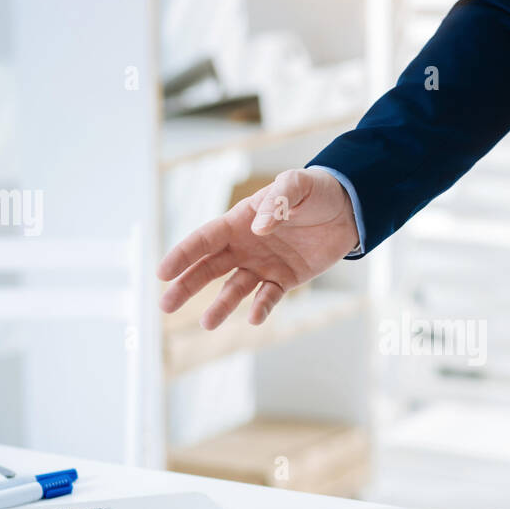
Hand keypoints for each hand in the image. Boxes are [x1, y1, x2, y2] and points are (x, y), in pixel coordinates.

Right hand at [157, 168, 358, 328]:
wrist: (347, 209)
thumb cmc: (314, 190)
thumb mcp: (296, 185)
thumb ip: (276, 202)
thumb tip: (258, 229)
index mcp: (239, 221)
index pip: (204, 240)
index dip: (183, 255)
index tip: (162, 272)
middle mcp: (245, 246)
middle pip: (208, 268)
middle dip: (186, 286)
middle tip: (165, 305)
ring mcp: (263, 264)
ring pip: (234, 288)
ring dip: (221, 306)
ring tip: (207, 324)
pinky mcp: (285, 279)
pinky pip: (268, 296)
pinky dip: (261, 308)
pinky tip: (255, 318)